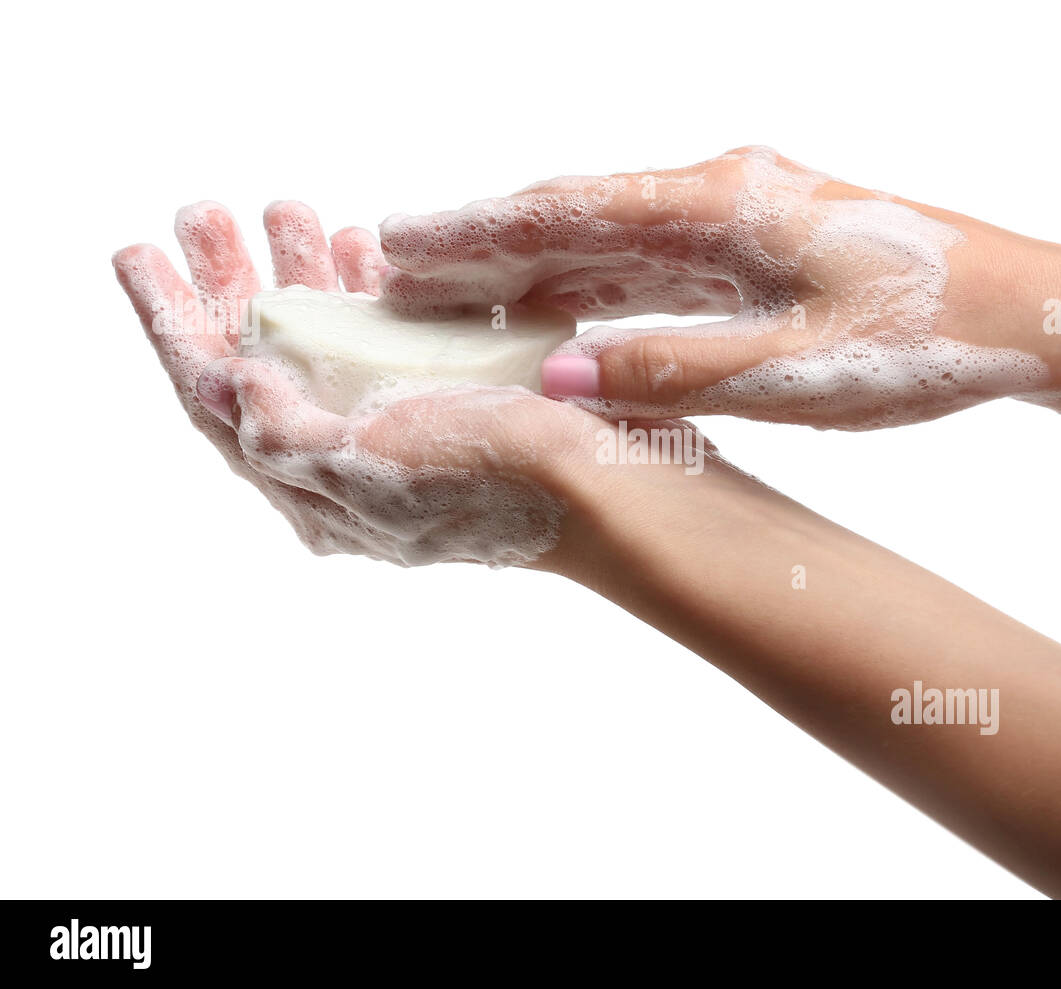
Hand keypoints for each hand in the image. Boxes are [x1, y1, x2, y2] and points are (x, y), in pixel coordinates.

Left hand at [114, 202, 603, 567]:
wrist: (612, 488)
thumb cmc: (500, 487)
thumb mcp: (374, 471)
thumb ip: (291, 436)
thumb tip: (234, 385)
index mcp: (321, 493)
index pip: (218, 404)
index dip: (173, 328)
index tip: (142, 258)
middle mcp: (353, 463)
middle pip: (268, 365)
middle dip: (236, 284)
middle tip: (210, 215)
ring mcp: (404, 429)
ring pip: (329, 344)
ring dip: (307, 276)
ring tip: (292, 213)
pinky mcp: (452, 400)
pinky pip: (392, 339)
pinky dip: (374, 293)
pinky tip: (372, 255)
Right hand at [379, 147, 1060, 429]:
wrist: (1031, 312)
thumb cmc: (929, 336)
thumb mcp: (795, 372)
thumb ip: (673, 370)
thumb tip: (557, 378)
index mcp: (722, 206)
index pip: (569, 212)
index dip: (475, 234)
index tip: (397, 247)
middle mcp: (722, 195)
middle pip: (575, 214)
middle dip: (482, 244)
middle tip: (393, 270)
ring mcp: (742, 219)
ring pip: (609, 239)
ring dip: (530, 267)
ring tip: (453, 294)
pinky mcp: (761, 251)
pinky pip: (653, 265)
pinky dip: (592, 287)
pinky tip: (556, 312)